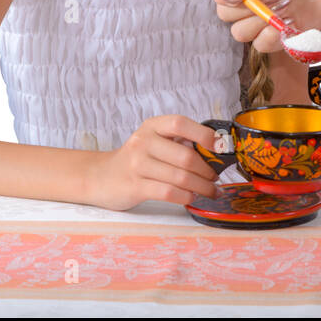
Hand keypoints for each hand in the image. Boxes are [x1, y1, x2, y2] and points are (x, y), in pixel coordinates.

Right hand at [87, 115, 221, 210]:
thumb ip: (180, 141)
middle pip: (186, 156)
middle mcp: (143, 142)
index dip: (204, 134)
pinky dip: (186, 196)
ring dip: (202, 187)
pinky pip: (169, 192)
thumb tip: (217, 151)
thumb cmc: (137, 158)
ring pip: (180, 177)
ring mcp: (137, 164)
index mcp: (153, 126)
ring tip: (211, 191)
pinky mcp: (134, 186)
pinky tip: (192, 197)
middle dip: (208, 170)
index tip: (221, 147)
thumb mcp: (155, 141)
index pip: (180, 124)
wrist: (100, 176)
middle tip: (216, 178)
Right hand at [206, 0, 320, 53]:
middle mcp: (257, 0)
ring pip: (242, 34)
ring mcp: (270, 20)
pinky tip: (291, 23)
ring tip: (285, 6)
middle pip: (225, 16)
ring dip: (259, 22)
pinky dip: (272, 37)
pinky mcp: (285, 37)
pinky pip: (263, 46)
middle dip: (243, 9)